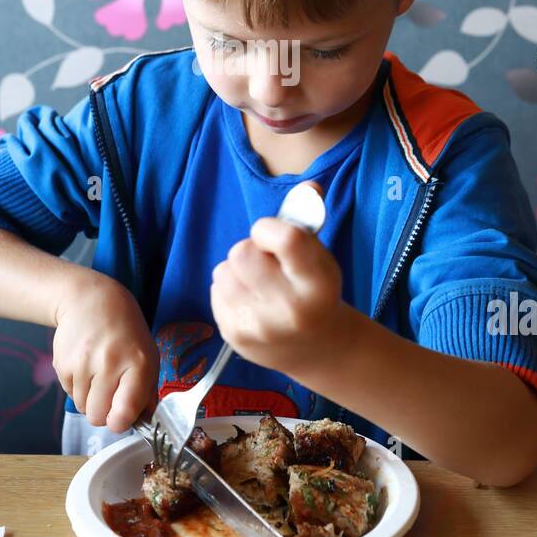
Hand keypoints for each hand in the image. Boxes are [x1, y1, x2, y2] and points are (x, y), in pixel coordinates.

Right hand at [52, 273, 158, 430]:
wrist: (90, 300)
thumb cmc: (125, 331)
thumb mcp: (148, 355)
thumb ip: (147, 391)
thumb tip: (144, 422)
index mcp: (138, 363)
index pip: (124, 412)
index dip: (121, 422)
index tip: (121, 417)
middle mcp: (109, 363)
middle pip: (98, 417)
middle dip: (104, 412)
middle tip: (110, 393)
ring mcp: (83, 363)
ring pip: (83, 408)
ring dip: (91, 399)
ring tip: (98, 374)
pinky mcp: (62, 364)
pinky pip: (70, 394)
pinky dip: (78, 388)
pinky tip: (86, 366)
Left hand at [209, 213, 342, 380]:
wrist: (314, 349)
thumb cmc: (315, 292)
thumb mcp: (321, 258)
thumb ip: (309, 221)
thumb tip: (310, 187)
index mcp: (317, 285)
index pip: (285, 238)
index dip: (270, 229)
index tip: (275, 237)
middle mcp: (288, 310)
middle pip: (242, 253)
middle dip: (251, 250)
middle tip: (267, 263)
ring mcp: (258, 326)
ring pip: (224, 270)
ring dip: (237, 270)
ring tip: (258, 283)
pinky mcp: (233, 335)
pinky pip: (215, 289)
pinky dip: (229, 288)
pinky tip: (249, 300)